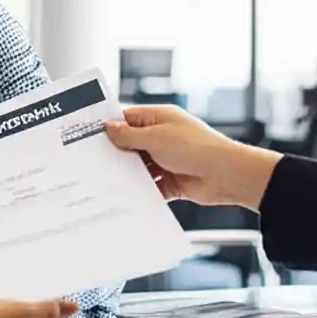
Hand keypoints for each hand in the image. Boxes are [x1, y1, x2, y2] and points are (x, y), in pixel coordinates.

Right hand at [105, 105, 281, 210]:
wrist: (226, 175)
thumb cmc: (197, 148)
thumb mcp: (156, 137)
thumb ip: (130, 135)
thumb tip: (110, 128)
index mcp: (160, 119)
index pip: (128, 119)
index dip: (110, 127)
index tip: (90, 136)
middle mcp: (163, 138)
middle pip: (131, 145)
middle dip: (116, 154)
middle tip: (93, 162)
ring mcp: (168, 160)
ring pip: (140, 168)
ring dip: (129, 175)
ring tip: (106, 183)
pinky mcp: (172, 182)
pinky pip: (151, 187)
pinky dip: (142, 192)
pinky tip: (127, 198)